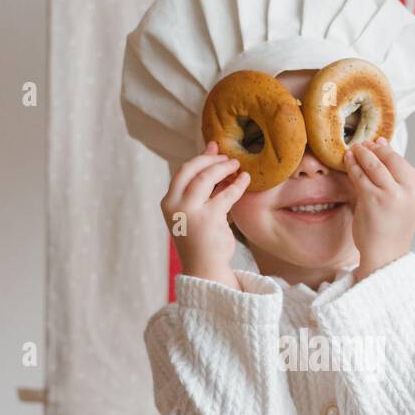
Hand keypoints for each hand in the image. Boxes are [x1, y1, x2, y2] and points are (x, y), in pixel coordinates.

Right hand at [160, 140, 248, 286]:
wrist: (204, 268)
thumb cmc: (201, 236)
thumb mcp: (196, 207)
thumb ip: (202, 181)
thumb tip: (213, 147)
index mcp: (168, 202)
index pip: (183, 171)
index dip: (201, 157)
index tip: (216, 150)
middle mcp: (175, 205)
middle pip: (192, 170)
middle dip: (212, 160)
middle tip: (229, 158)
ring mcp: (190, 212)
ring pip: (206, 178)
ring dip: (224, 168)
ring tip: (237, 166)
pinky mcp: (209, 219)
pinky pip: (226, 195)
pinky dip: (237, 184)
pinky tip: (245, 180)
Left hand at [344, 138, 414, 281]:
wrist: (385, 256)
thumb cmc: (390, 231)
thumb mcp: (401, 203)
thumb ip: (394, 181)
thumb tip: (381, 150)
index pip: (402, 162)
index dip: (387, 150)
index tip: (377, 143)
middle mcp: (407, 191)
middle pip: (389, 159)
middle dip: (374, 149)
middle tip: (362, 144)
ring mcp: (390, 194)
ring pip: (373, 164)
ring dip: (361, 154)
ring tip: (353, 150)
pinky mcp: (372, 199)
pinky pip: (359, 176)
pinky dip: (352, 166)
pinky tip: (347, 161)